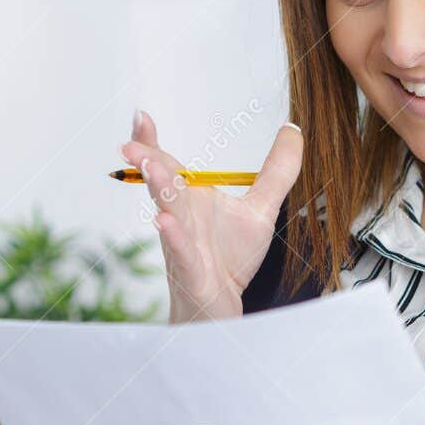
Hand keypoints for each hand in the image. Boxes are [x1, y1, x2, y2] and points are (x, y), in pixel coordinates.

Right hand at [122, 111, 302, 323]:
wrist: (222, 309)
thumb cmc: (231, 260)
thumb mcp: (261, 210)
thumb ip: (277, 172)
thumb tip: (292, 131)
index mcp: (190, 200)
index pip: (168, 165)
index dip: (151, 141)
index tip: (140, 115)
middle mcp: (180, 217)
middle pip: (162, 184)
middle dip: (148, 161)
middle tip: (133, 143)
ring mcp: (181, 244)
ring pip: (168, 213)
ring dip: (158, 190)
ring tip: (150, 168)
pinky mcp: (190, 272)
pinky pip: (179, 251)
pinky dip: (172, 237)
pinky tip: (164, 222)